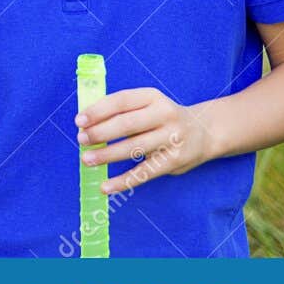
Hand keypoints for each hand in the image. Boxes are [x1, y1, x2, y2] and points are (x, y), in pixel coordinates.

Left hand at [76, 87, 214, 193]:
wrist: (204, 132)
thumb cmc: (162, 117)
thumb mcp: (148, 104)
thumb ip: (122, 111)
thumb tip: (86, 124)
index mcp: (152, 97)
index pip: (121, 101)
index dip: (98, 111)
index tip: (79, 121)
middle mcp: (165, 115)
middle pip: (127, 125)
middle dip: (100, 133)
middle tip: (81, 140)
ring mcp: (172, 139)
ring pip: (134, 149)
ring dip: (107, 156)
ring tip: (87, 160)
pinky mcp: (174, 161)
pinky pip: (145, 173)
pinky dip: (123, 181)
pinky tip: (106, 186)